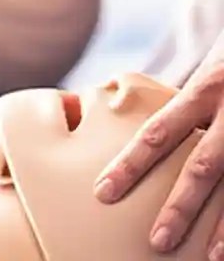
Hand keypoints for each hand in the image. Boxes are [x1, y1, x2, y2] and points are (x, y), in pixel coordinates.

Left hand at [95, 63, 223, 253]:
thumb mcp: (206, 70)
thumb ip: (180, 102)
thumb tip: (128, 122)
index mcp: (205, 89)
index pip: (159, 132)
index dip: (130, 164)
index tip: (103, 193)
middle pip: (203, 167)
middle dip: (180, 206)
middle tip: (156, 241)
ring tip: (209, 257)